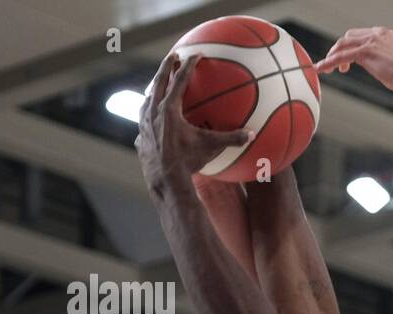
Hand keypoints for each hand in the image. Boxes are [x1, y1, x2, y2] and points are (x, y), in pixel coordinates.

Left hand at [136, 53, 252, 195]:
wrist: (165, 180)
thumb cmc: (188, 162)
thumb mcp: (211, 148)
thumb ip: (231, 139)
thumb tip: (252, 134)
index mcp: (169, 109)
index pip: (180, 80)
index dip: (189, 66)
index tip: (196, 55)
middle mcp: (153, 111)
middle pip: (159, 82)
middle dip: (167, 66)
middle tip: (173, 56)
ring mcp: (144, 124)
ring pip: (147, 99)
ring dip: (155, 89)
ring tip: (158, 85)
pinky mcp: (140, 137)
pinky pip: (144, 119)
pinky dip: (149, 114)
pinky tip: (151, 118)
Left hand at [314, 27, 392, 97]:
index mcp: (391, 36)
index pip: (366, 36)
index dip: (355, 46)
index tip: (351, 59)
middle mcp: (380, 34)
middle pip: (351, 36)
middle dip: (341, 49)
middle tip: (338, 65)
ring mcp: (372, 41)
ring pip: (343, 44)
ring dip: (333, 55)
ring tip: (326, 67)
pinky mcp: (365, 52)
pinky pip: (341, 56)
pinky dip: (329, 61)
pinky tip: (322, 69)